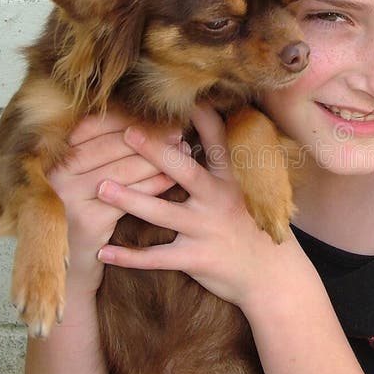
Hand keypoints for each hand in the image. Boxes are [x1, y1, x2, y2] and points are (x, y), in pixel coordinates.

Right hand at [48, 110, 175, 294]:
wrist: (70, 268)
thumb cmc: (81, 215)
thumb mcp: (79, 180)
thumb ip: (96, 151)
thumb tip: (137, 118)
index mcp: (51, 156)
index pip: (92, 127)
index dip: (126, 118)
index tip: (156, 115)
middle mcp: (55, 174)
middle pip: (109, 146)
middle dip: (147, 137)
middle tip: (176, 130)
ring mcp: (69, 198)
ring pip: (122, 170)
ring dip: (156, 158)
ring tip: (183, 150)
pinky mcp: (88, 221)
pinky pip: (130, 197)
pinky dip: (154, 185)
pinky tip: (174, 179)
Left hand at [95, 105, 284, 308]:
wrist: (272, 277)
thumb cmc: (252, 226)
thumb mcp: (248, 190)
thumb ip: (224, 163)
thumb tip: (202, 126)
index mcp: (231, 178)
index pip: (216, 139)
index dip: (198, 116)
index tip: (176, 95)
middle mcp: (219, 199)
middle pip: (183, 170)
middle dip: (154, 151)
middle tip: (125, 133)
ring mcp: (207, 229)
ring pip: (162, 213)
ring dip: (129, 200)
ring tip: (101, 187)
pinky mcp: (197, 259)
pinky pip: (157, 258)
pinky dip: (129, 257)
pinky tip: (102, 252)